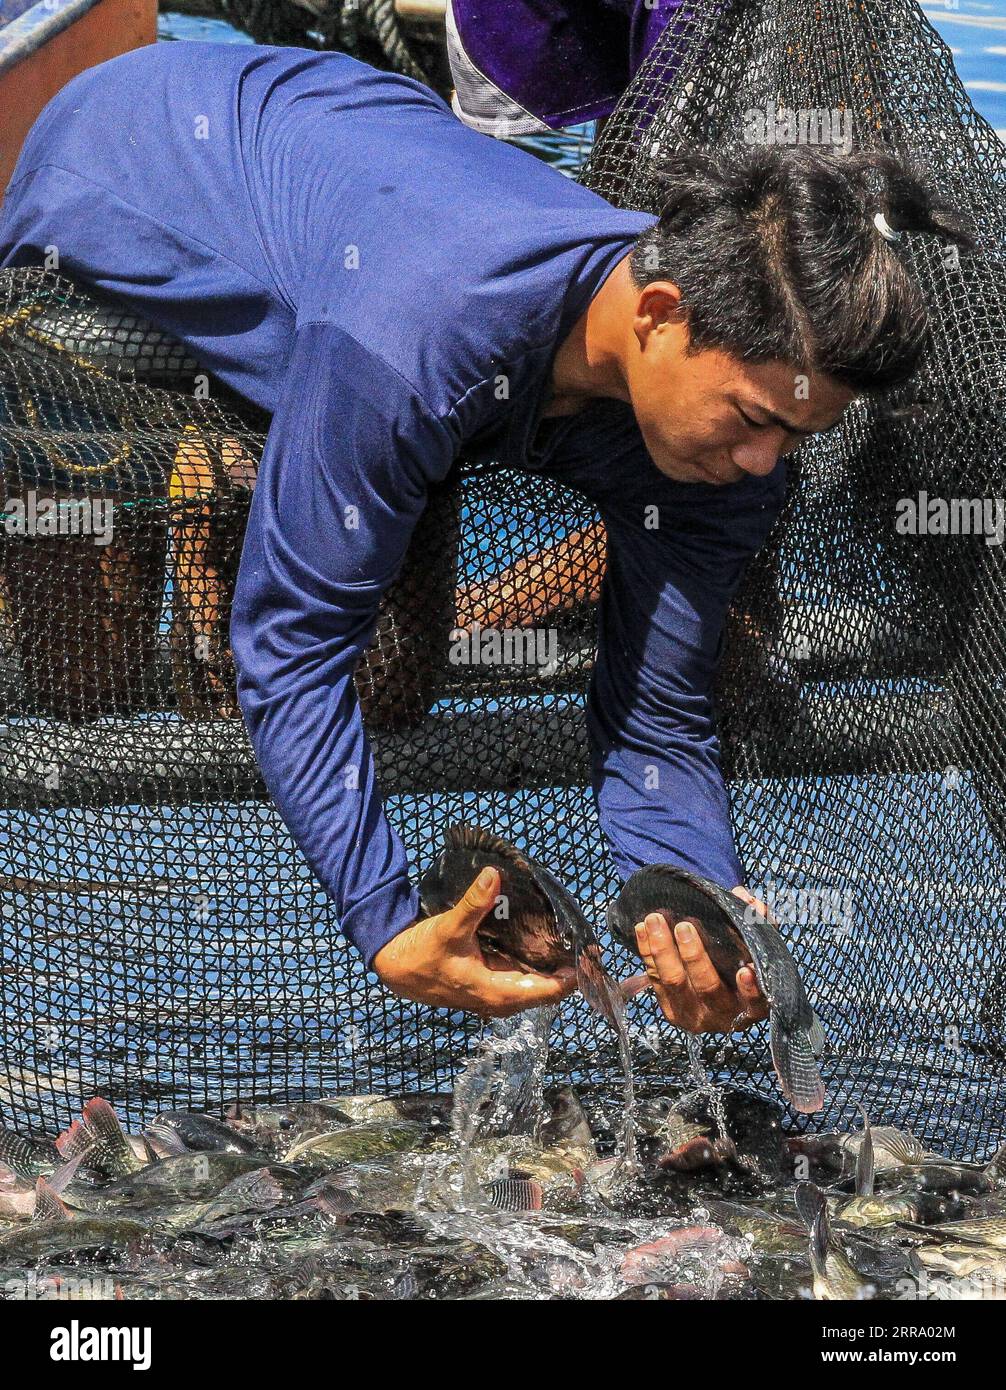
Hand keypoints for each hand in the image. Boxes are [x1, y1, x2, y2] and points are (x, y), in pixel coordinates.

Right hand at [373, 866, 577, 1019]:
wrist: (396, 967)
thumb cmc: (422, 954)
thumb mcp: (449, 928)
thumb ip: (474, 903)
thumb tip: (494, 876)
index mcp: (497, 992)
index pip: (549, 991)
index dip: (574, 974)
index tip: (591, 952)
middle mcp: (500, 998)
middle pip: (547, 988)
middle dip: (568, 968)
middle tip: (589, 942)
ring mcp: (495, 993)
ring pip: (535, 983)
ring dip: (553, 966)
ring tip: (574, 939)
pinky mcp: (488, 983)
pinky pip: (521, 976)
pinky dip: (535, 962)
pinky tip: (544, 941)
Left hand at [626, 885, 770, 1033]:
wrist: (718, 994)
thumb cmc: (741, 964)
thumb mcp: (752, 946)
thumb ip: (755, 922)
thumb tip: (742, 896)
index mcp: (751, 1005)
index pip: (755, 1001)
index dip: (750, 989)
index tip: (744, 969)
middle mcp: (724, 1016)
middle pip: (707, 987)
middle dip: (694, 956)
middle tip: (684, 926)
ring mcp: (695, 1017)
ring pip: (674, 983)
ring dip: (662, 950)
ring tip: (655, 920)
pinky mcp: (672, 1011)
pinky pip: (654, 980)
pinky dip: (647, 952)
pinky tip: (642, 929)